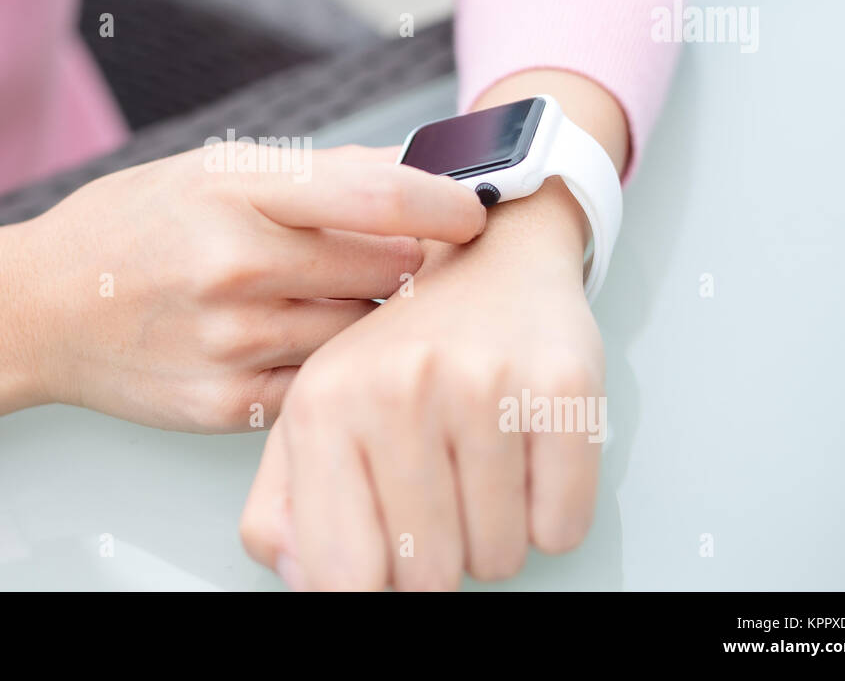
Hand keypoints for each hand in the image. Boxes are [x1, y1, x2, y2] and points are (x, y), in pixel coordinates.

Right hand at [0, 144, 485, 429]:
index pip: (376, 195)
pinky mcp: (227, 404)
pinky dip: (329, 366)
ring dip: (368, 318)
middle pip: (385, 270)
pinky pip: (322, 386)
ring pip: (360, 334)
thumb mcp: (210, 169)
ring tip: (335, 299)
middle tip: (404, 257)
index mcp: (233, 193)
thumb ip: (317, 173)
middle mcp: (234, 268)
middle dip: (410, 263)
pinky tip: (299, 341)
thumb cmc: (129, 229)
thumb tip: (419, 172)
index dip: (444, 203)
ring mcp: (231, 343)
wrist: (37, 310)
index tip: (475, 211)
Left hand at [239, 178, 605, 588]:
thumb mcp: (313, 416)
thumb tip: (306, 579)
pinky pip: (563, 527)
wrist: (484, 257)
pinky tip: (522, 458)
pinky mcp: (560, 388)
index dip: (370, 588)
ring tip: (476, 468)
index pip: (343, 574)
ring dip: (493, 537)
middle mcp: (397, 390)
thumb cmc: (396, 352)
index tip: (386, 563)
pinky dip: (548, 515)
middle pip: (428, 578)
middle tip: (436, 499)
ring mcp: (482, 386)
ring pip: (500, 559)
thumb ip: (282, 506)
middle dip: (435, 561)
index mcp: (323, 407)